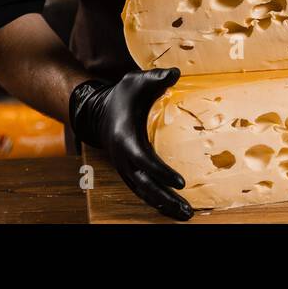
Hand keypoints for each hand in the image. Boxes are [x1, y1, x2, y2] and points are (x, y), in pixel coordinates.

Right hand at [69, 68, 192, 220]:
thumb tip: (176, 73)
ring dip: (164, 206)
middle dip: (166, 199)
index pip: (143, 160)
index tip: (180, 182)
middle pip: (145, 186)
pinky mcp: (130, 172)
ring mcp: (125, 168)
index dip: (160, 172)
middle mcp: (124, 158)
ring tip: (186, 215)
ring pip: (144, 193)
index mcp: (125, 138)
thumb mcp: (136, 82)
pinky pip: (143, 192)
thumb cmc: (123, 96)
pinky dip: (158, 202)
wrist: (99, 111)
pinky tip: (174, 210)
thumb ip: (156, 78)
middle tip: (188, 210)